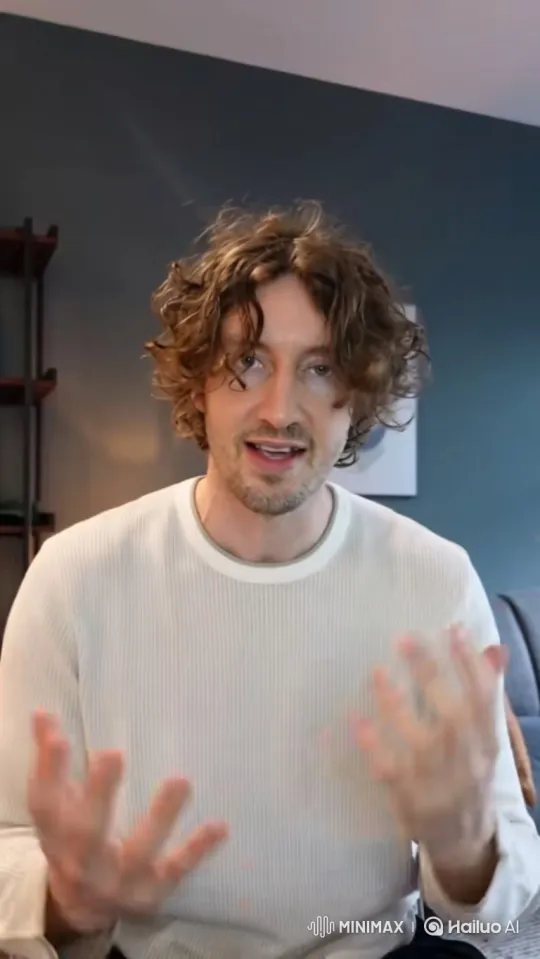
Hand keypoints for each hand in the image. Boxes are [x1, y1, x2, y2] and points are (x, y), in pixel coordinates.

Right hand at [28, 712, 228, 933]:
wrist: (83, 906)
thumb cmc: (72, 836)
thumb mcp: (56, 804)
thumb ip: (50, 758)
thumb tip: (42, 712)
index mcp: (56, 834)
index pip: (45, 803)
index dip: (49, 770)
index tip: (59, 737)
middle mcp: (82, 862)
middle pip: (87, 832)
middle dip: (100, 795)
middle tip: (113, 754)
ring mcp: (119, 881)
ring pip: (138, 852)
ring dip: (160, 817)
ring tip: (181, 780)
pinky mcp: (152, 892)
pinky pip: (175, 870)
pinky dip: (196, 849)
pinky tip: (220, 826)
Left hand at [353, 626, 507, 866]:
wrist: (466, 841)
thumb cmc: (469, 773)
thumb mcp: (484, 738)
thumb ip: (486, 693)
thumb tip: (495, 647)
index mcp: (488, 742)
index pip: (485, 699)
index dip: (471, 664)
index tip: (452, 629)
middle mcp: (470, 763)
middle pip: (453, 716)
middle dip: (431, 674)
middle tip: (404, 638)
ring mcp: (441, 786)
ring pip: (420, 743)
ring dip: (396, 705)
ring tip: (376, 672)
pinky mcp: (412, 804)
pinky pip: (391, 773)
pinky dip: (374, 747)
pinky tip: (356, 721)